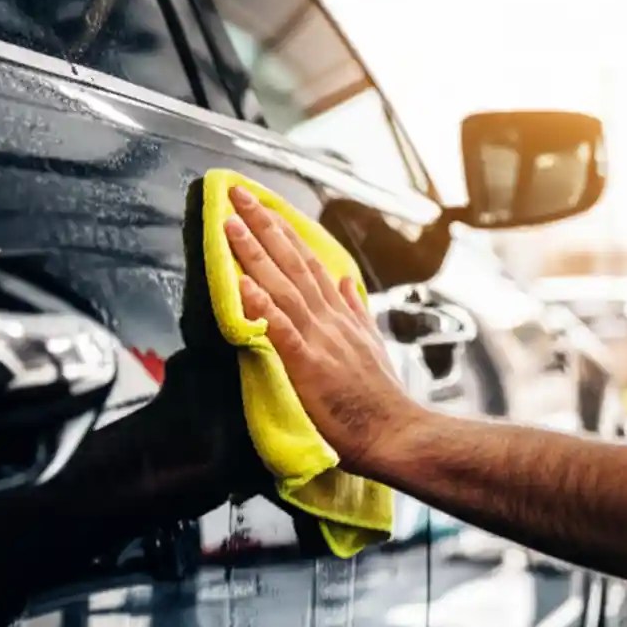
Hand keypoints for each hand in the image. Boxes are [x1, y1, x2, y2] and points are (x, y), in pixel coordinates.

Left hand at [223, 186, 415, 474]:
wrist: (396, 433)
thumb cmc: (379, 398)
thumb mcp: (371, 346)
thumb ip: (356, 312)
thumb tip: (348, 282)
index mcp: (340, 315)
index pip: (307, 263)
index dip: (282, 232)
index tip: (262, 206)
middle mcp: (328, 319)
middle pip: (291, 263)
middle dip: (263, 226)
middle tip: (236, 193)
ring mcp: (319, 339)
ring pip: (282, 286)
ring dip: (255, 254)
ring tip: (230, 225)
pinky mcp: (308, 365)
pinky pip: (281, 329)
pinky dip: (261, 305)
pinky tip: (241, 285)